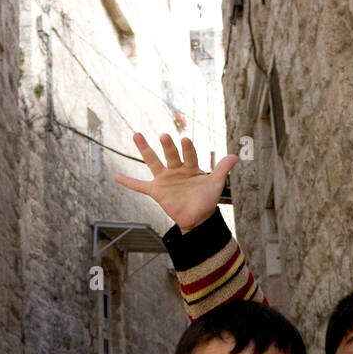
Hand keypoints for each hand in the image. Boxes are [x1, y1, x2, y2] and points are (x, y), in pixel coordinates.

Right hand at [114, 133, 236, 232]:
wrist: (198, 218)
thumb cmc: (206, 200)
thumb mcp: (216, 184)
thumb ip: (222, 169)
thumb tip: (236, 156)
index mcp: (191, 166)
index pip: (189, 154)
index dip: (187, 149)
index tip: (185, 140)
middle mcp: (176, 169)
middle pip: (171, 154)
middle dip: (168, 146)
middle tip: (164, 136)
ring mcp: (165, 179)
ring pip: (154, 162)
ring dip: (145, 150)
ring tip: (137, 135)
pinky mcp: (157, 191)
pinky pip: (140, 186)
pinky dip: (128, 182)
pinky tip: (116, 176)